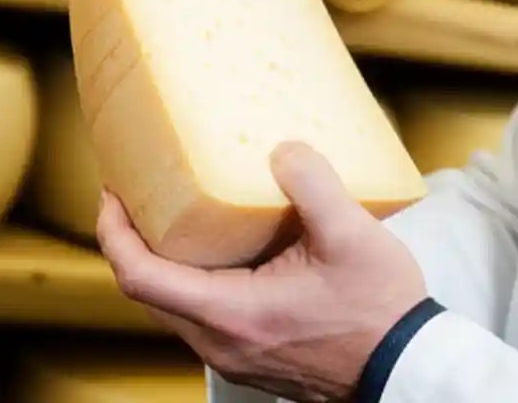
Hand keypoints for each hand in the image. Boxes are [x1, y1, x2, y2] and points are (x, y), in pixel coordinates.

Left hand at [97, 141, 427, 402]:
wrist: (405, 367)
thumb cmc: (379, 311)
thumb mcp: (352, 236)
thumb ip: (314, 185)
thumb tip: (283, 149)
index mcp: (230, 313)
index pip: (138, 275)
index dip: (113, 231)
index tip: (112, 192)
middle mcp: (220, 342)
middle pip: (146, 289)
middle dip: (132, 239)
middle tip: (137, 192)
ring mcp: (232, 353)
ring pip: (172, 304)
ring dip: (162, 259)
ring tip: (173, 211)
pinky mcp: (249, 353)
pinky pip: (199, 313)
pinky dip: (193, 277)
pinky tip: (219, 245)